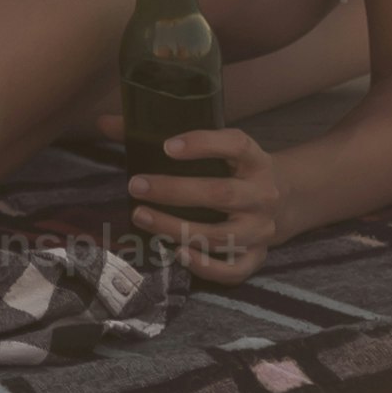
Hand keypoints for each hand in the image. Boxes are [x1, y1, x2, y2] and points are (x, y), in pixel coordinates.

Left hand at [127, 122, 282, 285]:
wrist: (286, 201)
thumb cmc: (233, 169)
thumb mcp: (215, 148)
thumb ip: (160, 134)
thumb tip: (104, 123)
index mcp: (255, 160)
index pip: (236, 145)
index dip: (203, 144)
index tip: (166, 146)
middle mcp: (263, 194)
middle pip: (221, 194)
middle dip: (174, 191)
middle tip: (135, 184)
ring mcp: (262, 229)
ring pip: (220, 235)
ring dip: (176, 228)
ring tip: (139, 215)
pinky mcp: (258, 257)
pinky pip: (234, 269)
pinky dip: (206, 266)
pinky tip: (177, 253)